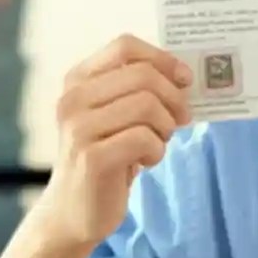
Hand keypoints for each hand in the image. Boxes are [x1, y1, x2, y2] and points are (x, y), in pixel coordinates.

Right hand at [33, 34, 192, 249]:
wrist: (72, 211)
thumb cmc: (105, 157)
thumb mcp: (116, 115)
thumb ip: (139, 90)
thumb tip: (185, 76)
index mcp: (78, 80)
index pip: (125, 46)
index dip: (162, 59)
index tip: (184, 79)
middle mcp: (73, 99)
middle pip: (143, 76)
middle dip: (173, 98)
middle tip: (180, 120)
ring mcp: (79, 129)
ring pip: (147, 105)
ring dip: (166, 127)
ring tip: (158, 143)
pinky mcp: (92, 158)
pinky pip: (145, 139)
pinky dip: (158, 150)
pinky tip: (146, 162)